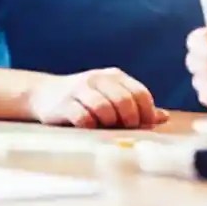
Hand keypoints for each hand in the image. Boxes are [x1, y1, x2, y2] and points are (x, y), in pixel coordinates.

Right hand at [28, 68, 168, 128]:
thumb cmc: (84, 100)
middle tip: (125, 129)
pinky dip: (90, 126)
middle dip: (129, 120)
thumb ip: (135, 107)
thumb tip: (163, 117)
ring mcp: (79, 90)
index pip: (140, 93)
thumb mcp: (110, 97)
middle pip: (124, 101)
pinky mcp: (63, 104)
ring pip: (104, 109)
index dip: (146, 113)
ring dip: (109, 123)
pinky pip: (83, 118)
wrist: (43, 94)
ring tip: (105, 127)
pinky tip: (89, 128)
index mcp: (114, 76)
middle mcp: (97, 78)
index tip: (144, 127)